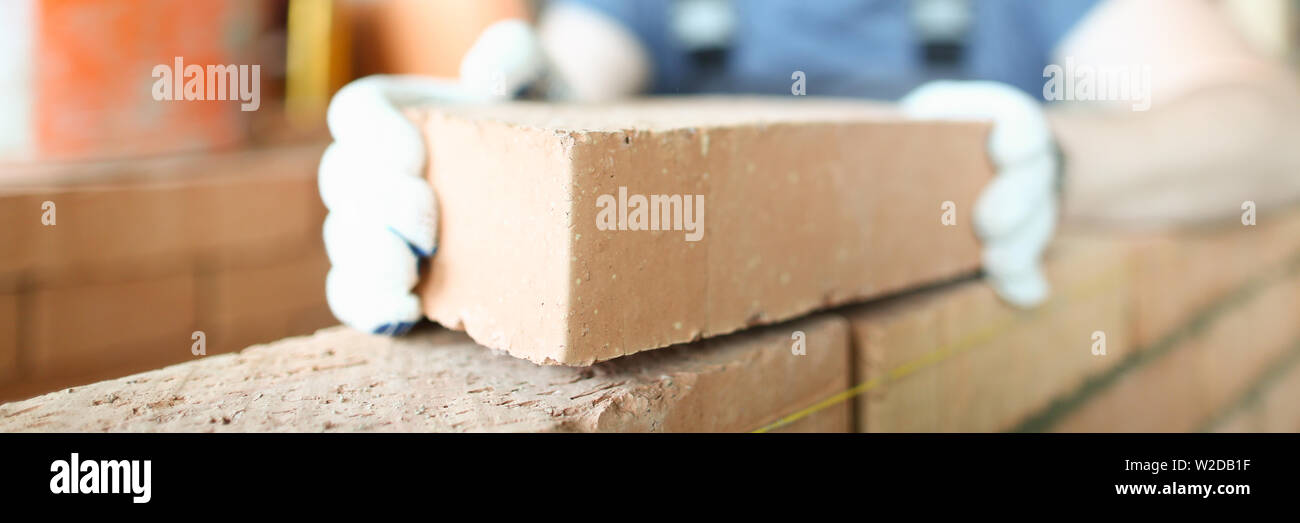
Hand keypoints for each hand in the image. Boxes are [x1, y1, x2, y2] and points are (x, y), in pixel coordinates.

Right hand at [319, 20, 547, 334]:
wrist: (571, 180)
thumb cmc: (543, 118)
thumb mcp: (540, 77)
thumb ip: (515, 55)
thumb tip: (483, 78)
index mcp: (398, 113)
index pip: (356, 112)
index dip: (371, 135)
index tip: (416, 156)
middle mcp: (378, 169)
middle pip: (343, 180)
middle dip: (378, 205)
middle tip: (429, 224)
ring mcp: (381, 226)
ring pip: (343, 241)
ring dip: (368, 259)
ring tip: (409, 272)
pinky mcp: (395, 276)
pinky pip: (355, 294)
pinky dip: (368, 307)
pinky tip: (403, 313)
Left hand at [901, 81, 1058, 307]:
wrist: (980, 154)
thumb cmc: (942, 132)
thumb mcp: (933, 113)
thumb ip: (919, 124)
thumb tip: (881, 142)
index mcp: (1006, 126)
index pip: (1022, 126)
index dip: (1018, 139)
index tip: (1004, 151)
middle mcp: (1028, 167)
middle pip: (1032, 184)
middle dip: (1015, 202)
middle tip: (990, 222)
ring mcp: (1031, 209)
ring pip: (1034, 228)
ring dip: (1017, 248)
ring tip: (997, 262)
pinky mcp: (1021, 246)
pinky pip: (1029, 267)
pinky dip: (1021, 282)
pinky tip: (1019, 294)